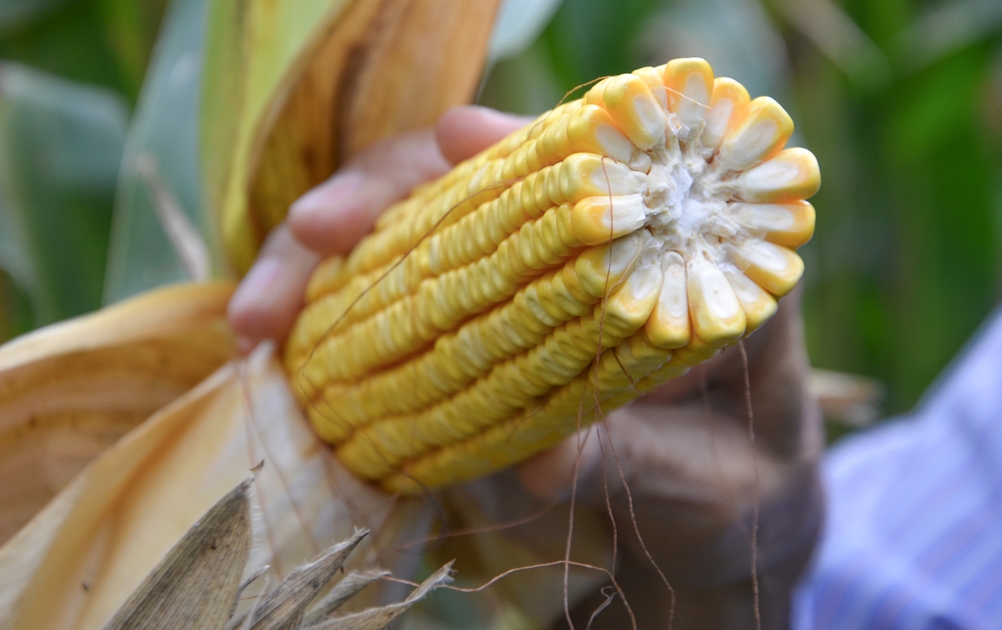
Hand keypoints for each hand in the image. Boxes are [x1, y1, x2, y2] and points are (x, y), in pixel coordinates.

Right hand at [226, 106, 822, 629]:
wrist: (720, 528)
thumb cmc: (741, 495)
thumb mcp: (707, 487)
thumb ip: (632, 460)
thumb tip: (542, 465)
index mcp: (694, 258)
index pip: (609, 167)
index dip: (528, 144)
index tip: (454, 140)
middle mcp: (608, 247)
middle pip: (487, 181)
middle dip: (390, 194)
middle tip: (312, 230)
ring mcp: (535, 280)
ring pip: (423, 232)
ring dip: (331, 261)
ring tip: (261, 319)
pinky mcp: (484, 321)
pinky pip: (403, 297)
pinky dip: (337, 316)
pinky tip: (279, 345)